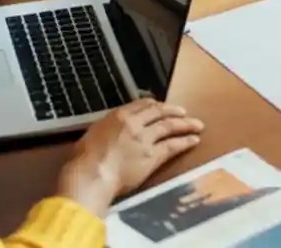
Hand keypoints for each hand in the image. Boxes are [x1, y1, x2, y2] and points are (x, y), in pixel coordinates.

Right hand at [57, 99, 203, 215]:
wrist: (91, 175)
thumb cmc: (83, 160)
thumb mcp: (92, 134)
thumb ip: (107, 128)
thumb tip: (111, 129)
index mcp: (118, 116)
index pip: (142, 104)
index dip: (154, 104)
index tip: (160, 105)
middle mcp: (135, 124)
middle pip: (159, 112)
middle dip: (173, 111)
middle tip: (183, 111)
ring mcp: (146, 139)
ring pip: (170, 126)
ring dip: (185, 124)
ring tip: (197, 124)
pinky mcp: (153, 155)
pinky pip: (173, 146)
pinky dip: (185, 141)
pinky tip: (194, 140)